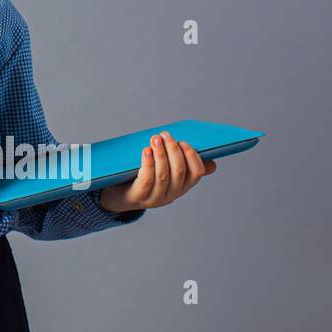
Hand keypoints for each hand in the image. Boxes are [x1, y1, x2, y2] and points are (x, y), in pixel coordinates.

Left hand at [98, 131, 216, 213]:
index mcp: (182, 186)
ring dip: (160, 154)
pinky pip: (146, 180)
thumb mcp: (166, 172)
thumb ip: (182, 165)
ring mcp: (155, 197)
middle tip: (165, 134)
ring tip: (155, 138)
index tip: (183, 141)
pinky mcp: (138, 197)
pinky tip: (146, 150)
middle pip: (179, 171)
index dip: (192, 156)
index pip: (197, 173)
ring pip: (163, 175)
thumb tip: (211, 163)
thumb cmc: (144, 178)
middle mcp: (172, 194)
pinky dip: (148, 163)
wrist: (119, 196)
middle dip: (173, 150)